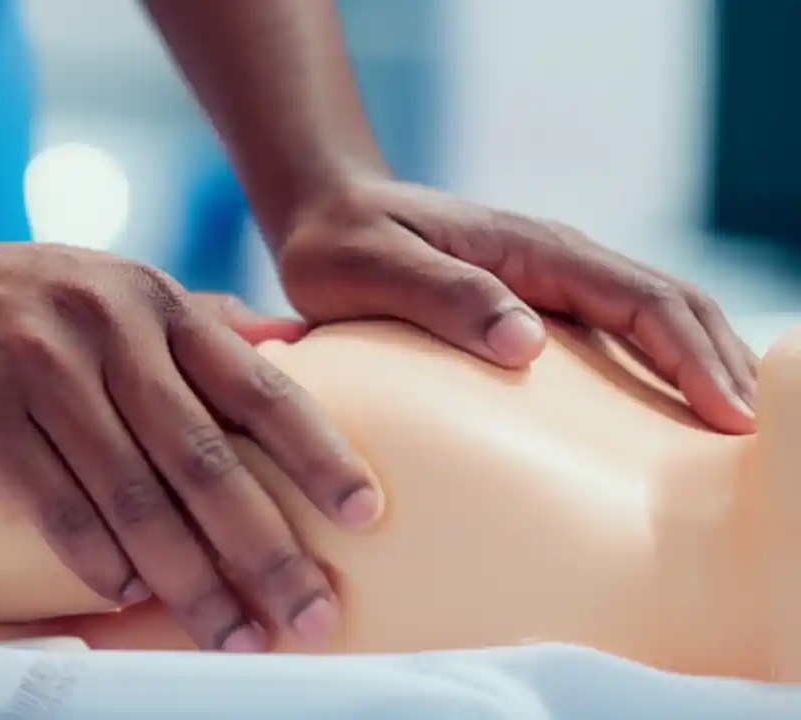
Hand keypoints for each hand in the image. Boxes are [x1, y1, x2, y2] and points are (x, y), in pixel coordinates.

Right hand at [0, 231, 381, 651]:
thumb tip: (290, 347)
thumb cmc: (7, 298)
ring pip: (135, 495)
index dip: (319, 453)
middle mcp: (107, 329)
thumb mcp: (108, 285)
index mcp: (153, 302)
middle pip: (206, 457)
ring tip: (234, 635)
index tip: (367, 516)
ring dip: (190, 579)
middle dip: (267, 547)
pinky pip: (54, 503)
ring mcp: (41, 369)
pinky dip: (96, 559)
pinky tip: (127, 600)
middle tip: (314, 614)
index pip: (257, 384)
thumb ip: (199, 317)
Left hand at [277, 177, 757, 433]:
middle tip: (755, 440)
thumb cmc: (340, 244)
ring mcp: (550, 281)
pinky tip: (665, 417)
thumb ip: (444, 296)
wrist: (324, 213)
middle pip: (670, 305)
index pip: (642, 299)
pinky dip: (660, 366)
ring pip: (654, 317)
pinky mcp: (535, 305)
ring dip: (701, 366)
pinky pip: (618, 332)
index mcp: (533, 249)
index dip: (693, 357)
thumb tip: (527, 342)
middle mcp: (556, 260)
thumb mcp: (374, 268)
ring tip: (732, 435)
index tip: (731, 417)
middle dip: (721, 366)